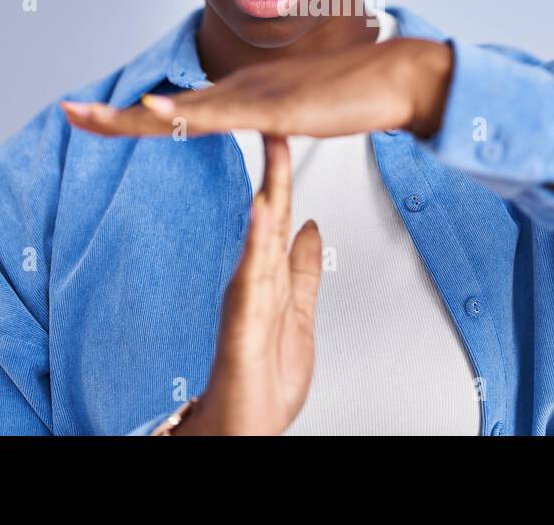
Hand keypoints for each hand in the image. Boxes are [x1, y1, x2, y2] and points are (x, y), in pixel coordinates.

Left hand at [60, 37, 453, 141]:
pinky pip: (226, 114)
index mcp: (245, 94)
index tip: (94, 116)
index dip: (133, 114)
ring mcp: (258, 96)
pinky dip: (188, 114)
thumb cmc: (357, 95)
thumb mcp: (303, 114)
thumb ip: (277, 120)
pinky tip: (160, 113)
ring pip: (185, 109)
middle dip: (113, 114)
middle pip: (166, 107)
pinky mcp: (280, 108)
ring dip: (134, 115)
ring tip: (89, 116)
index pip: (179, 108)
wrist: (399, 76)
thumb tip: (262, 129)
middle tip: (68, 113)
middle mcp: (241, 88)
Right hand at [175, 134, 322, 434]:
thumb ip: (303, 270)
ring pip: (257, 244)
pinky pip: (250, 285)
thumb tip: (312, 227)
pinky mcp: (242, 331)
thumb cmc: (262, 383)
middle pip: (267, 218)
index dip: (284, 171)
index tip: (286, 127)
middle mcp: (254, 284)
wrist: (241, 433)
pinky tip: (263, 219)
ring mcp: (246, 306)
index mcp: (269, 278)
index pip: (277, 213)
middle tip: (275, 120)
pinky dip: (257, 249)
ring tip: (271, 160)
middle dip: (274, 170)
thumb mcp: (298, 313)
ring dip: (266, 201)